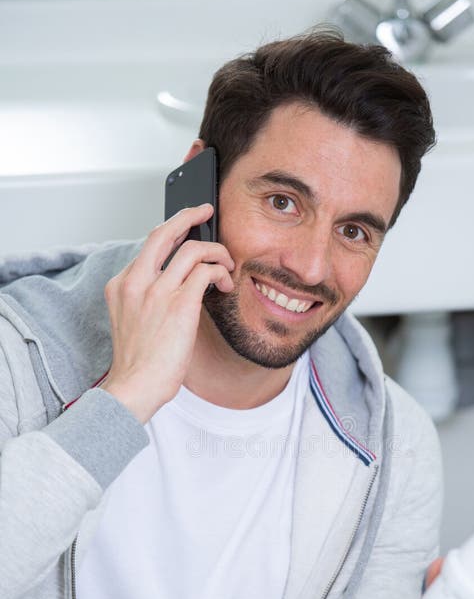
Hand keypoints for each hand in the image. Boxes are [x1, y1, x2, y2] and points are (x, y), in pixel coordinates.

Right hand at [100, 205, 234, 423]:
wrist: (134, 387)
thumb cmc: (138, 365)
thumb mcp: (133, 323)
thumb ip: (148, 300)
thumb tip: (180, 288)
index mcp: (120, 286)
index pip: (149, 247)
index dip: (172, 235)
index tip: (185, 232)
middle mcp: (135, 282)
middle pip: (163, 232)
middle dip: (188, 215)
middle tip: (205, 211)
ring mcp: (156, 291)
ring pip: (192, 249)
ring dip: (216, 252)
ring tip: (227, 264)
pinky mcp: (179, 303)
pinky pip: (206, 271)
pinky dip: (220, 272)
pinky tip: (224, 285)